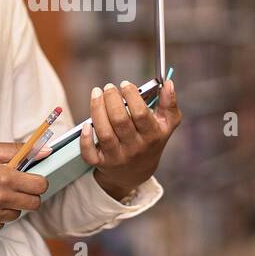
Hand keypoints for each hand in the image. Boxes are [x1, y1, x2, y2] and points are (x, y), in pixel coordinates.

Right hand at [0, 141, 48, 237]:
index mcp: (2, 177)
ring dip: (8, 207)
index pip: (40, 186)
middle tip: (12, 189)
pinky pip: (0, 227)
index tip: (31, 180)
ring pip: (16, 215)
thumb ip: (17, 150)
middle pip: (33, 204)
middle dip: (27, 196)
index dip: (38, 182)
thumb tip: (47, 151)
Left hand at [82, 78, 180, 199]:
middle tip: (108, 87)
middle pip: (120, 121)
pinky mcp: (101, 163)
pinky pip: (89, 154)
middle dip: (112, 100)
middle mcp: (135, 148)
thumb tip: (168, 84)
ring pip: (104, 133)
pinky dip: (85, 139)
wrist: (136, 172)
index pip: (141, 114)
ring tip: (96, 93)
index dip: (131, 96)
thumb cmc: (150, 141)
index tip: (125, 84)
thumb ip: (169, 104)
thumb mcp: (166, 125)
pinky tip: (85, 124)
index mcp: (152, 136)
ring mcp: (117, 156)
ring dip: (97, 111)